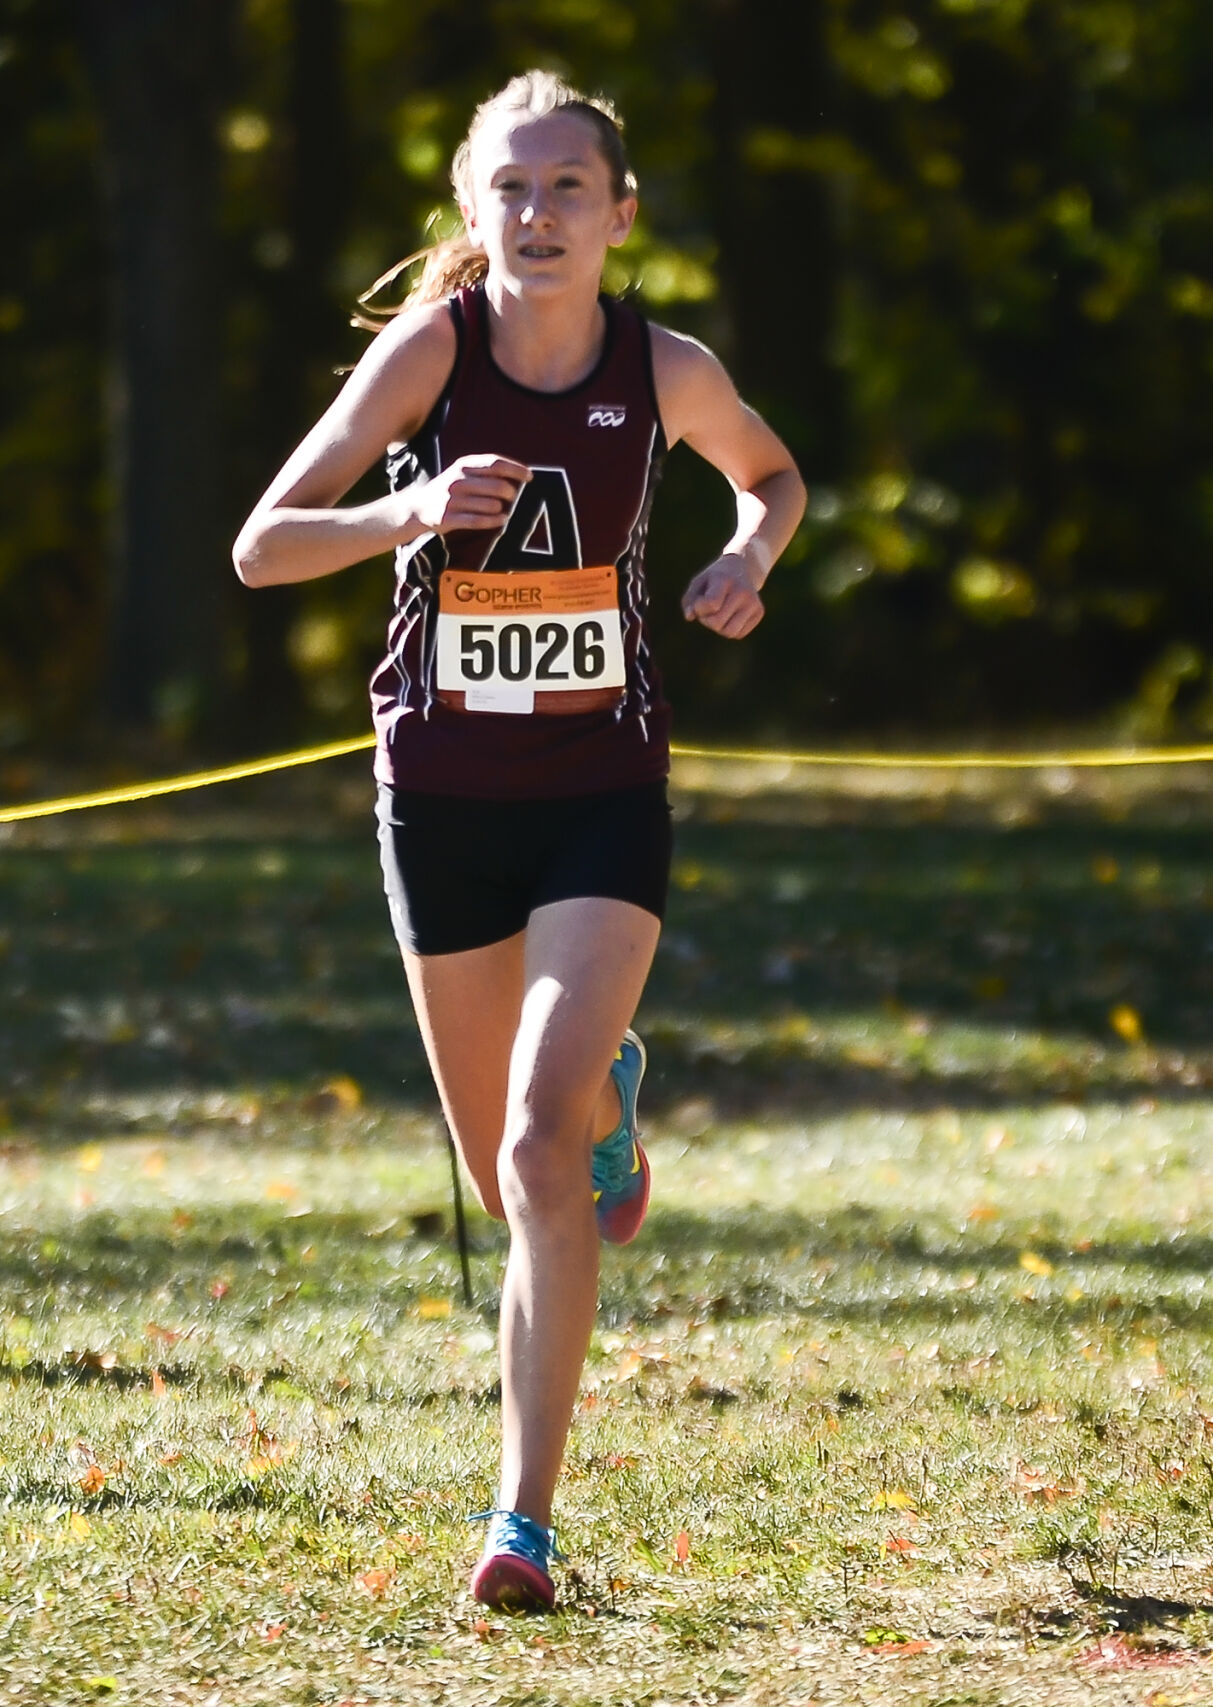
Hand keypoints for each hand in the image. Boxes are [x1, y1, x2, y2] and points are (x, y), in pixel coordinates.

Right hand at [405, 455, 530, 535]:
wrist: (418, 507)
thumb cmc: (449, 489)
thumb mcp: (463, 473)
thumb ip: (485, 472)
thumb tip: (518, 476)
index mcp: (464, 465)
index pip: (496, 463)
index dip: (516, 470)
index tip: (530, 477)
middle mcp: (458, 480)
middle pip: (498, 486)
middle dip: (511, 493)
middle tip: (512, 497)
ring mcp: (453, 499)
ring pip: (491, 505)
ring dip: (502, 509)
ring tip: (502, 510)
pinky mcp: (448, 517)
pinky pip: (479, 520)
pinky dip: (495, 521)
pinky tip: (502, 519)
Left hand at [680, 553, 764, 637]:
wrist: (741, 568)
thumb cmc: (714, 578)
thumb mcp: (698, 582)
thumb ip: (689, 600)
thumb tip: (690, 617)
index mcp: (725, 580)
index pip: (711, 605)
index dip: (700, 608)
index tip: (701, 600)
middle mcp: (743, 592)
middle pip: (717, 624)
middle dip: (707, 620)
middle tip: (709, 610)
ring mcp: (753, 602)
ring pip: (729, 633)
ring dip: (719, 628)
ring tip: (719, 614)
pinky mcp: (759, 612)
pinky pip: (738, 634)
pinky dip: (730, 629)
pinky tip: (730, 615)